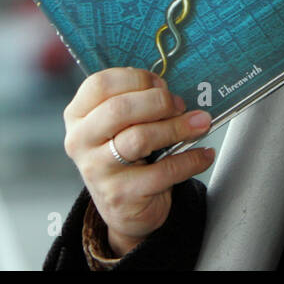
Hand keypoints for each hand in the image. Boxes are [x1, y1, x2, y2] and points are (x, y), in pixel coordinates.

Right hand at [62, 67, 213, 256]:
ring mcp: (97, 170)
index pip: (100, 84)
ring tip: (201, 124)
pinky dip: (190, 160)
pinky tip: (204, 154)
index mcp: (79, 115)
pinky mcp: (120, 194)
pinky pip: (163, 171)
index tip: (161, 84)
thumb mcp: (123, 123)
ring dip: (178, 127)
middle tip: (181, 105)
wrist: (125, 205)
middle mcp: (80, 141)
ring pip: (140, 138)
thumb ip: (138, 101)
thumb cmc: (127, 152)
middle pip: (119, 109)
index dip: (136, 79)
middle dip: (159, 101)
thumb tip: (170, 91)